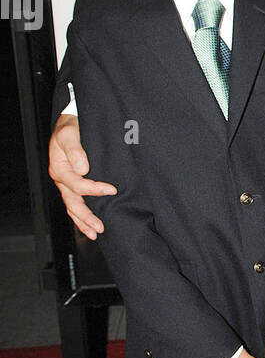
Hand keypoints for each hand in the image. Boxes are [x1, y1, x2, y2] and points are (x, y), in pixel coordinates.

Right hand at [48, 115, 116, 238]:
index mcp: (60, 169)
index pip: (77, 185)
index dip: (94, 189)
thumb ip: (75, 150)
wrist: (70, 124)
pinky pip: (76, 205)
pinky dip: (82, 217)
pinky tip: (90, 226)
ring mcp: (67, 185)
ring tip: (95, 233)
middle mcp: (62, 180)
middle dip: (86, 217)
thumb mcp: (70, 134)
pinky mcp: (74, 185)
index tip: (111, 190)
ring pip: (73, 208)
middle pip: (73, 204)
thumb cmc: (70, 128)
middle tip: (100, 228)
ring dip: (83, 222)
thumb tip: (83, 169)